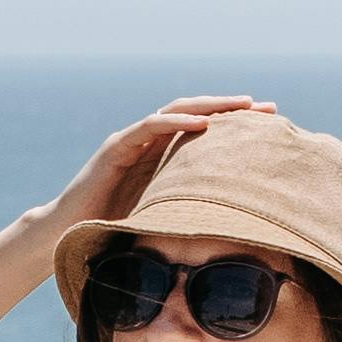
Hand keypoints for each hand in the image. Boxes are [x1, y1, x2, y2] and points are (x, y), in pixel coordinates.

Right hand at [37, 97, 272, 249]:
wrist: (69, 235)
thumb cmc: (116, 231)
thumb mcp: (165, 218)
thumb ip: (192, 211)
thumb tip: (240, 229)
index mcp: (163, 155)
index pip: (205, 129)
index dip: (237, 124)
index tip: (272, 124)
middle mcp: (149, 141)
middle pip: (197, 113)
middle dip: (233, 108)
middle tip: (268, 108)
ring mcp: (131, 141)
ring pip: (176, 111)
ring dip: (211, 106)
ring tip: (242, 106)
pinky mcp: (115, 148)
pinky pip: (148, 127)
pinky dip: (175, 122)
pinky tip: (201, 124)